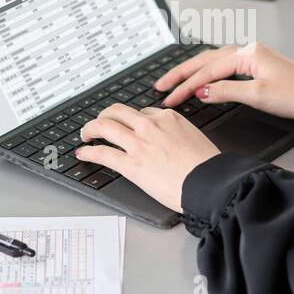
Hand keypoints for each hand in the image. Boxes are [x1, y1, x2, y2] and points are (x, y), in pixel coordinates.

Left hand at [75, 104, 220, 211]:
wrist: (210, 182)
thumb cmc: (208, 167)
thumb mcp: (195, 138)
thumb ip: (178, 134)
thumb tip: (172, 141)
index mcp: (169, 118)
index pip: (142, 112)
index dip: (131, 119)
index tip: (127, 125)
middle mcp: (151, 126)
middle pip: (117, 111)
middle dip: (105, 115)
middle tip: (99, 123)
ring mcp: (139, 143)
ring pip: (104, 126)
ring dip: (90, 129)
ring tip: (86, 134)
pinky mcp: (131, 164)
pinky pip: (102, 152)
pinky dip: (89, 151)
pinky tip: (83, 153)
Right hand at [154, 42, 293, 128]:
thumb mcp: (259, 95)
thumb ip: (226, 91)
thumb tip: (201, 91)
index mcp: (247, 53)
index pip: (207, 69)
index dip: (185, 85)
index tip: (168, 97)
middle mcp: (248, 52)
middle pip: (205, 60)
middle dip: (181, 73)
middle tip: (160, 86)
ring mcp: (254, 61)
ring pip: (214, 64)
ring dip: (193, 74)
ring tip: (174, 83)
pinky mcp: (258, 73)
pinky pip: (225, 71)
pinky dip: (209, 77)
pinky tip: (203, 84)